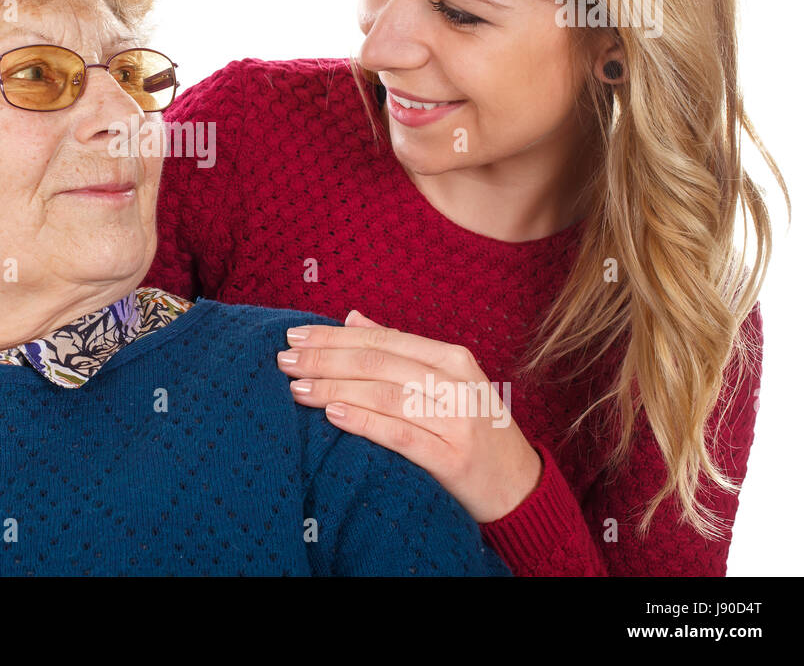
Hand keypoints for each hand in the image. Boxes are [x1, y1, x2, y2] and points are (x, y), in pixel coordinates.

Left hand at [277, 310, 542, 522]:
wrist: (519, 486)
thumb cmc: (471, 429)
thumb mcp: (444, 381)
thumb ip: (398, 349)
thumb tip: (350, 318)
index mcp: (451, 358)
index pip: (381, 340)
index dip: (333, 336)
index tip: (294, 336)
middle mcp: (456, 383)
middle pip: (377, 364)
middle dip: (325, 359)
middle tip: (284, 360)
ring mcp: (457, 421)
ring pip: (384, 394)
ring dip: (334, 388)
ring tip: (297, 387)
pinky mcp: (453, 458)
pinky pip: (401, 434)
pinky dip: (365, 422)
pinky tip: (334, 415)